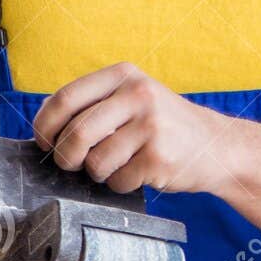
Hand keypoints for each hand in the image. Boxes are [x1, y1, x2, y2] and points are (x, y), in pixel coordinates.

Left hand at [31, 62, 230, 194]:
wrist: (216, 146)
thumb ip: (93, 103)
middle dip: (66, 157)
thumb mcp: (132, 98)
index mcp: (123, 76)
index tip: (44, 142)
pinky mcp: (159, 157)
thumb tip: (45, 121)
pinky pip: (118, 180)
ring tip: (116, 165)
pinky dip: (120, 184)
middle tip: (71, 165)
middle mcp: (138, 95)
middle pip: (76, 133)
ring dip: (98, 173)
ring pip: (95, 162)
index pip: (65, 98)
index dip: (45, 125)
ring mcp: (151, 126)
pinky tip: (137, 173)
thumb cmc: (163, 125)